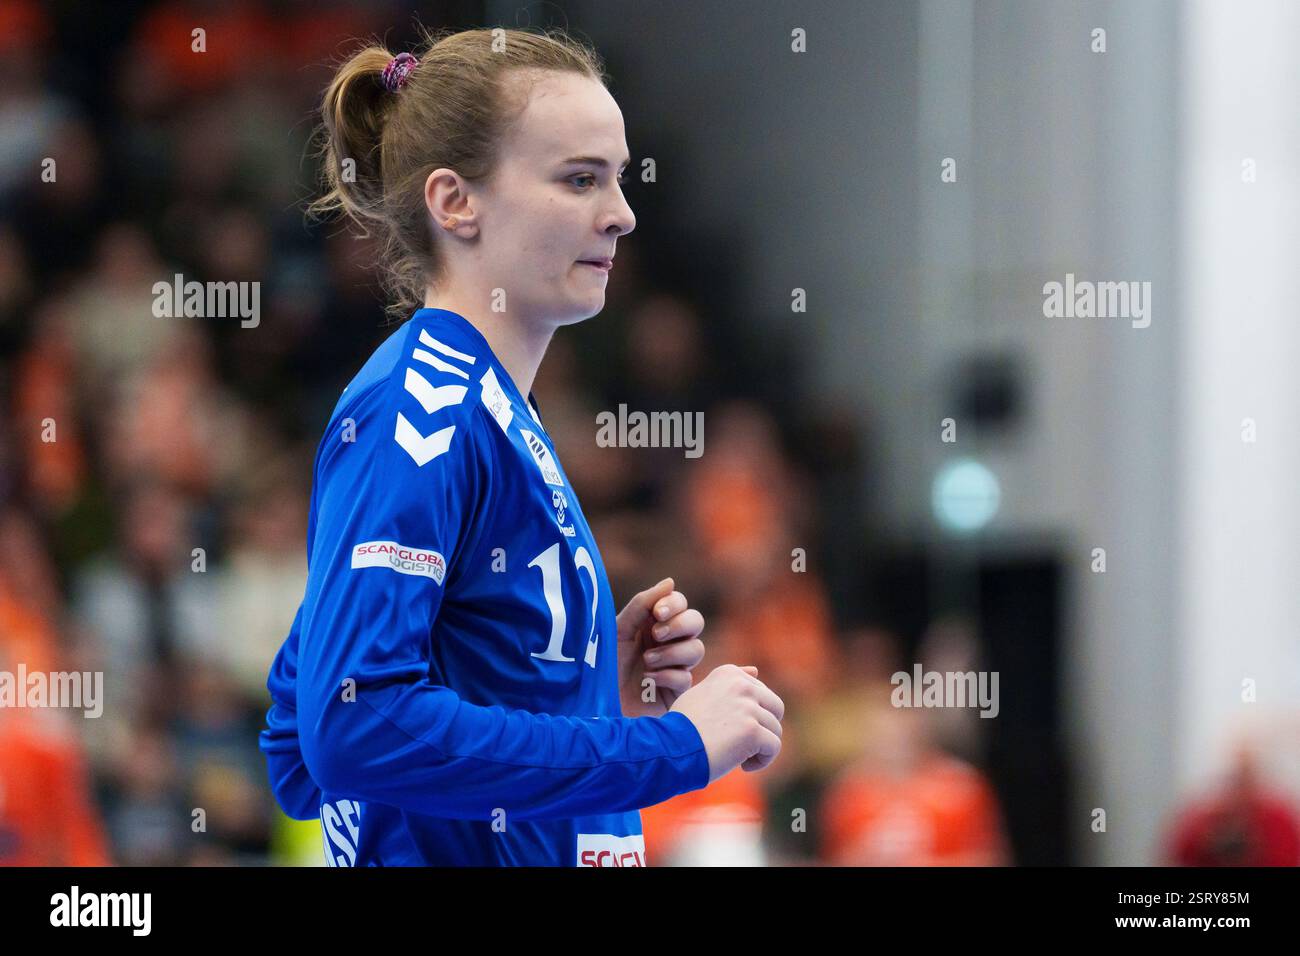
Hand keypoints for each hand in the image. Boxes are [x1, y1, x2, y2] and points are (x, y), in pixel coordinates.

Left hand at [616, 577, 704, 716]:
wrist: (595, 705)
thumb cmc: (602, 666)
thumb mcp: (617, 631)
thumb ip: (642, 605)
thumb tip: (670, 581)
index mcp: (653, 625)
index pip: (680, 604)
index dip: (674, 604)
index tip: (657, 612)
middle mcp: (668, 643)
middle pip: (696, 622)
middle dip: (679, 625)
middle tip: (656, 635)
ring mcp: (675, 668)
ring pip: (696, 649)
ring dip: (671, 653)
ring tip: (647, 662)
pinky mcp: (677, 694)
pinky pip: (687, 678)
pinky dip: (667, 676)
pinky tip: (648, 681)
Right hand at [670, 664, 784, 780]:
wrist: (669, 749)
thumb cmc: (682, 727)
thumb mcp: (702, 693)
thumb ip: (729, 683)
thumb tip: (755, 670)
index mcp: (729, 674)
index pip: (761, 693)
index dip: (750, 716)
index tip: (729, 728)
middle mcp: (741, 685)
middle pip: (775, 709)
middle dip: (762, 728)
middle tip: (740, 744)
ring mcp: (748, 707)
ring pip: (775, 730)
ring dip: (759, 748)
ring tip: (737, 756)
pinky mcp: (752, 731)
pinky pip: (774, 747)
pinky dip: (762, 761)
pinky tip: (743, 766)